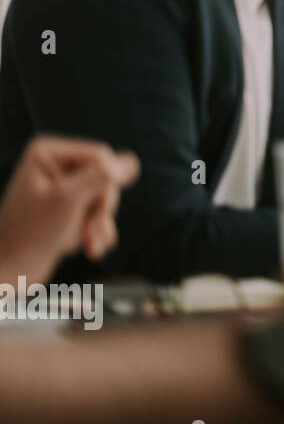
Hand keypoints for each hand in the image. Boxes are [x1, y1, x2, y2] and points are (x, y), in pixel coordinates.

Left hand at [0, 135, 139, 279]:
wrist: (10, 270)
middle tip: (90, 231)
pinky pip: (97, 211)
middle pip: (105, 177)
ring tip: (90, 244)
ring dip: (100, 223)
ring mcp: (62, 186)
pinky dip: (97, 231)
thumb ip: (100, 177)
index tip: (96, 213)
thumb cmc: (29, 235)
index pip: (102, 156)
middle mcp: (55, 164)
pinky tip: (91, 247)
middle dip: (102, 209)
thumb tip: (130, 161)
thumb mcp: (68, 201)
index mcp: (48, 152)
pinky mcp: (68, 206)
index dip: (105, 184)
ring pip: (104, 196)